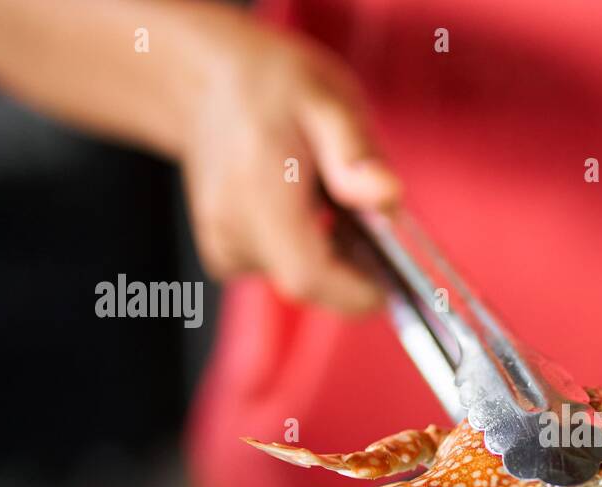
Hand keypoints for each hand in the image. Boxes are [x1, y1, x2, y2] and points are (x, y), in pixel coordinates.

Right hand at [178, 11, 399, 312]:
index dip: (358, 289)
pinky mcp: (222, 251)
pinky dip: (305, 247)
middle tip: (360, 209)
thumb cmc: (273, 86)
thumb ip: (357, 152)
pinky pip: (280, 268)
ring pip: (298, 276)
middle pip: (309, 281)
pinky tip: (303, 206)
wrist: (209, 82)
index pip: (309, 276)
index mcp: (258, 194)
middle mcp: (229, 227)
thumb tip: (387, 195)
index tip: (392, 277)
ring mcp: (220, 243)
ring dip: (329, 250)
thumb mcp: (328, 100)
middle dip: (351, 262)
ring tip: (327, 195)